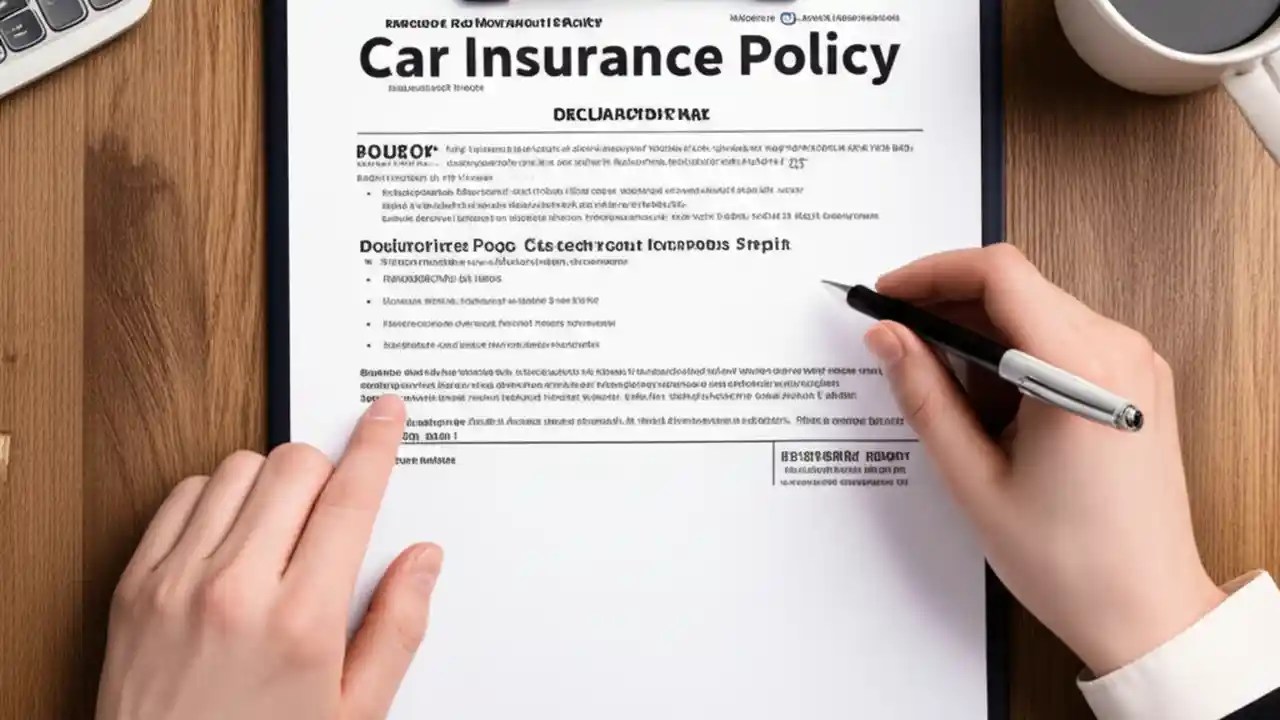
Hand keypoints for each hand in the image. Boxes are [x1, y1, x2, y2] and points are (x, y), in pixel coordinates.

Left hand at [96, 395, 440, 719]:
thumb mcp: (355, 713)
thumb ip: (397, 629)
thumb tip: (422, 560)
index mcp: (303, 621)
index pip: (350, 499)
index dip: (375, 445)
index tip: (385, 415)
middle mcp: (237, 590)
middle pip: (295, 467)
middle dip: (327, 469)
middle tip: (333, 503)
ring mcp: (178, 582)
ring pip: (238, 468)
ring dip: (270, 482)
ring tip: (280, 524)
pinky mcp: (135, 585)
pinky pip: (182, 495)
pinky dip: (215, 497)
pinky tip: (231, 533)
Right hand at [865, 245, 1223, 676]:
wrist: (1148, 612)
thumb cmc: (1072, 562)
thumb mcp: (975, 479)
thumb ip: (925, 397)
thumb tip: (887, 338)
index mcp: (1083, 369)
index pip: (999, 274)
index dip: (932, 272)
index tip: (888, 293)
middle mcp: (1121, 352)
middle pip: (1019, 285)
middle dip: (949, 304)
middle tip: (898, 343)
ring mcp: (1137, 364)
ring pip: (1039, 309)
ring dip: (982, 333)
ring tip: (949, 396)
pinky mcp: (1138, 382)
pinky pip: (1065, 337)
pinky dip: (1017, 352)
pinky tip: (992, 405)